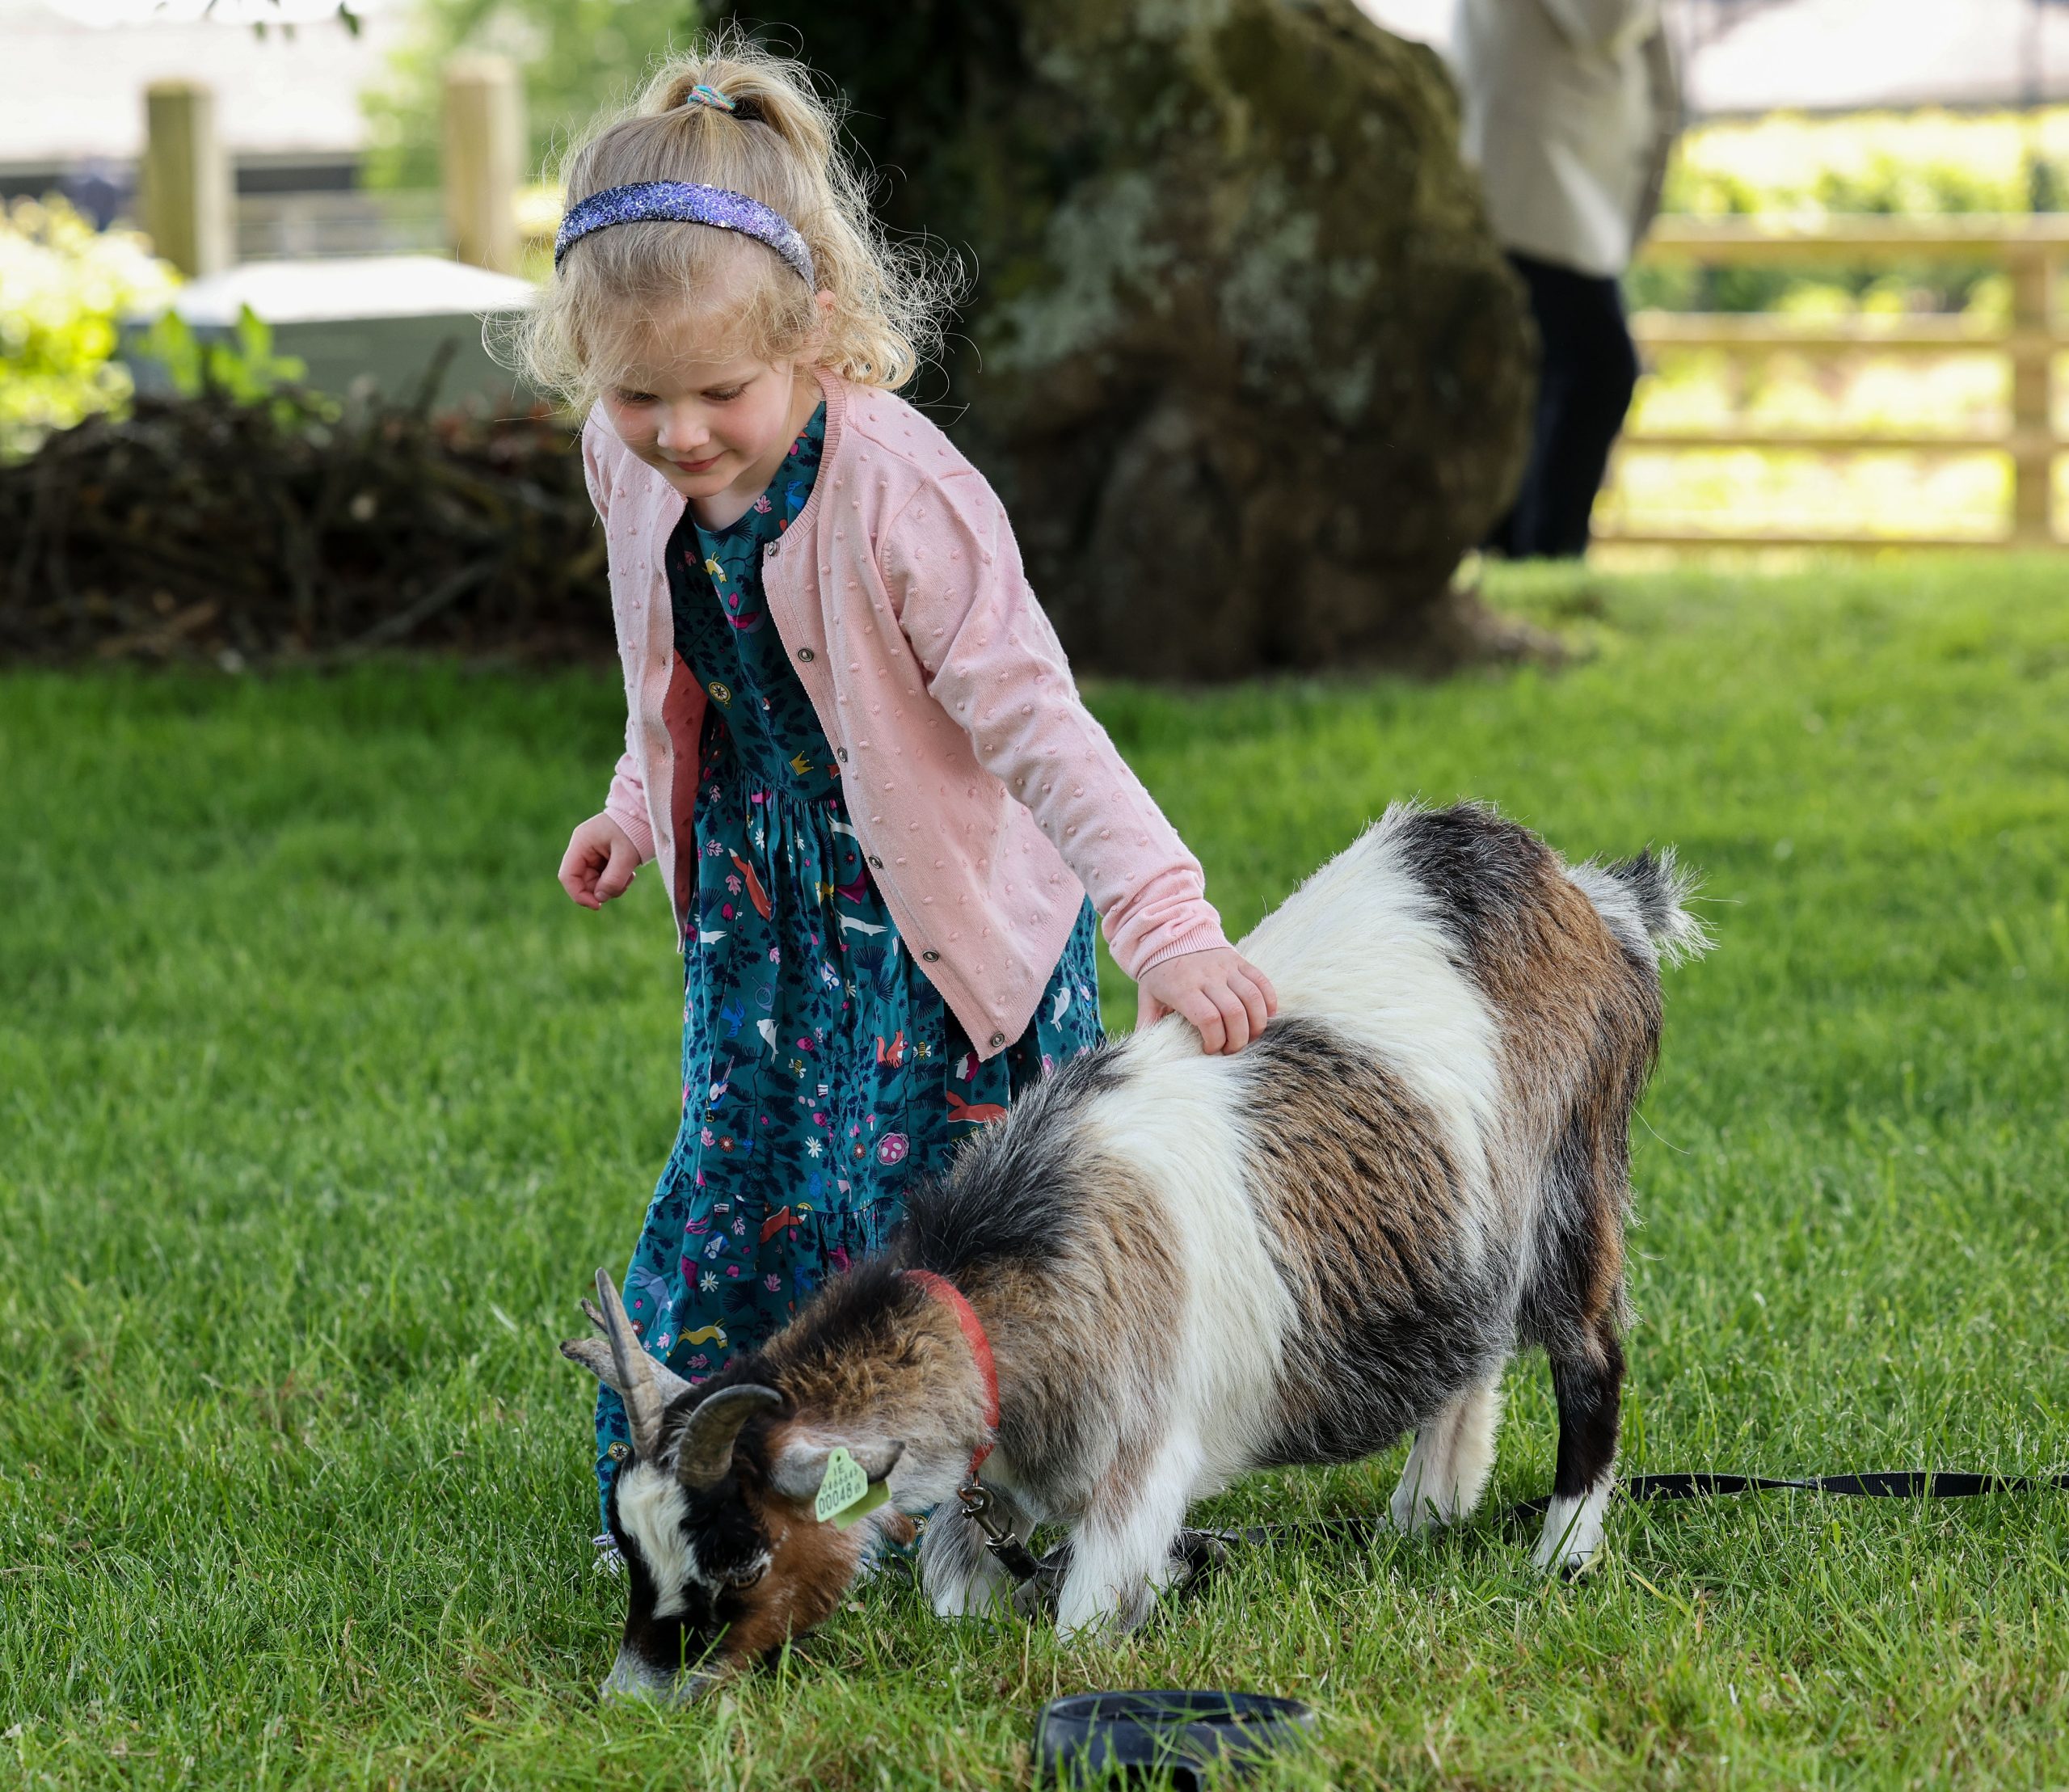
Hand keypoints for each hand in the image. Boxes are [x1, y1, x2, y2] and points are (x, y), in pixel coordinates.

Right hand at [559, 812, 639, 909]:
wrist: (646, 815)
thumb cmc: (635, 830)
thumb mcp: (626, 856)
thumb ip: (613, 879)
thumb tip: (600, 898)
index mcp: (581, 843)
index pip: (567, 876)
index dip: (578, 894)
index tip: (597, 905)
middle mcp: (583, 848)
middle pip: (582, 881)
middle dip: (601, 890)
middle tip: (623, 885)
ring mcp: (592, 853)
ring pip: (594, 882)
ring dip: (612, 886)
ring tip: (629, 876)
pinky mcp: (602, 857)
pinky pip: (603, 877)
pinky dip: (616, 881)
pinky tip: (629, 873)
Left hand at [1135, 948, 1278, 1054]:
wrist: (1170, 933)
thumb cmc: (1159, 973)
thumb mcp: (1148, 996)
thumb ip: (1148, 1023)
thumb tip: (1143, 1052)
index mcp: (1183, 988)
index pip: (1209, 1018)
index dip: (1215, 1040)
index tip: (1211, 1050)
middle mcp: (1207, 976)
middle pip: (1234, 1012)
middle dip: (1238, 1039)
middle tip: (1232, 1049)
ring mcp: (1226, 967)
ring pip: (1252, 998)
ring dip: (1256, 1024)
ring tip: (1249, 1037)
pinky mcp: (1239, 960)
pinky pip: (1261, 981)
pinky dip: (1269, 1001)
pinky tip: (1267, 1017)